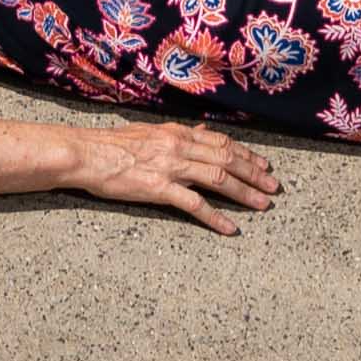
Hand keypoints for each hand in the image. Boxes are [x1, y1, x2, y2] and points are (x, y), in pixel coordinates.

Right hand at [67, 119, 281, 234]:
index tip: (263, 165)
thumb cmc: (113, 144)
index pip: (221, 142)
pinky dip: (215, 217)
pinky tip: (229, 228)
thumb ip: (178, 133)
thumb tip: (202, 131)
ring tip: (263, 204)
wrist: (87, 154)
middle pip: (227, 158)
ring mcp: (170, 167)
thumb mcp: (149, 131)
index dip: (246, 154)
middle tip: (273, 186)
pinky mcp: (159, 189)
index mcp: (177, 132)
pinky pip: (194, 204)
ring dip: (244, 193)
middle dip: (254, 173)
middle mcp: (179, 146)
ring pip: (218, 178)